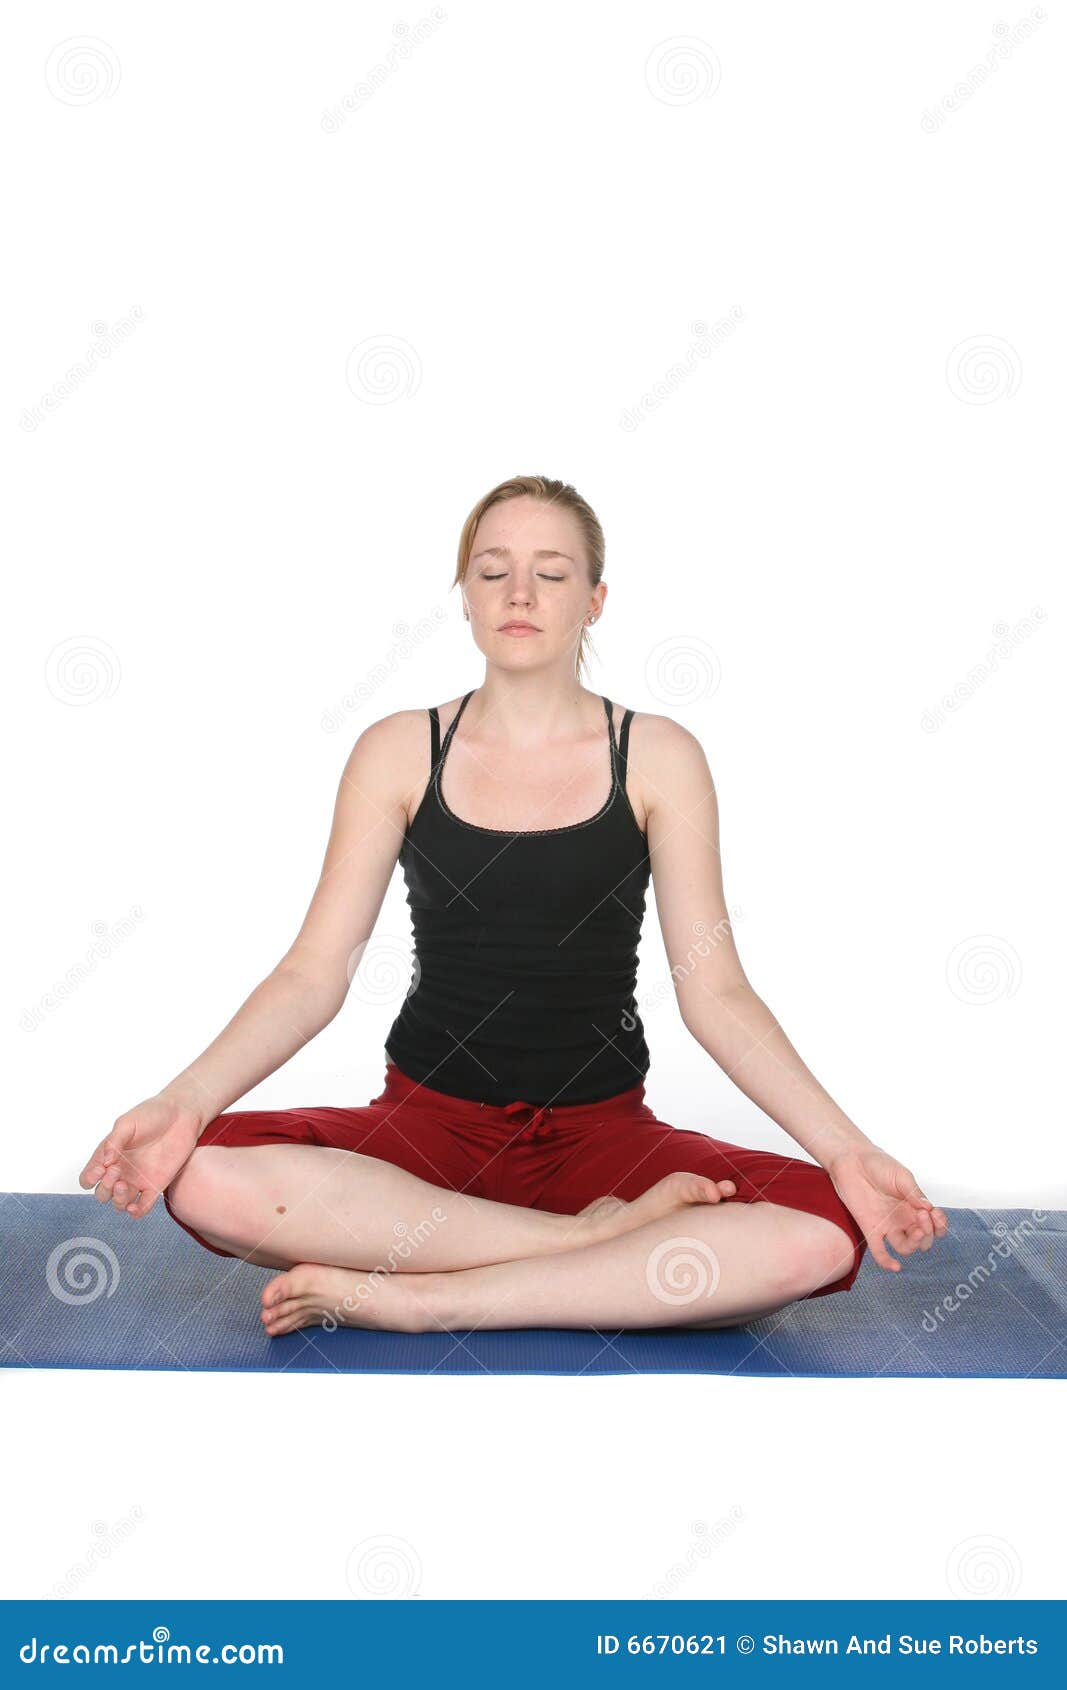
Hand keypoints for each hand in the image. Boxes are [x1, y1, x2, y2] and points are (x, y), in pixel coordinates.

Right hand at [79, 1097, 202, 1218]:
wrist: (181, 1115)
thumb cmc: (152, 1114)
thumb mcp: (127, 1123)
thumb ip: (114, 1141)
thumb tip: (104, 1161)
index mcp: (109, 1156)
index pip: (89, 1177)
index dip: (89, 1178)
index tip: (99, 1169)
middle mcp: (121, 1170)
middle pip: (103, 1193)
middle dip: (104, 1188)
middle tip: (115, 1172)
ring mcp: (137, 1180)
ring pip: (119, 1203)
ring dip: (117, 1200)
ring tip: (123, 1185)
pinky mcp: (155, 1186)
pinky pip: (142, 1207)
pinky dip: (136, 1212)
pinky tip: (134, 1207)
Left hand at [826, 1143, 948, 1272]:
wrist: (852, 1161)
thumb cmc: (878, 1165)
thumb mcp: (901, 1176)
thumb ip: (914, 1193)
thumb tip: (928, 1208)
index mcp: (914, 1206)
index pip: (934, 1224)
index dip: (939, 1225)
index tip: (934, 1214)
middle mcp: (903, 1219)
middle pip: (922, 1239)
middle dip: (927, 1233)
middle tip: (922, 1217)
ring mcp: (887, 1226)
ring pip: (905, 1247)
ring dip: (914, 1244)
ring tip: (916, 1231)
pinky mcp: (870, 1229)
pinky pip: (879, 1252)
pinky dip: (887, 1262)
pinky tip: (895, 1266)